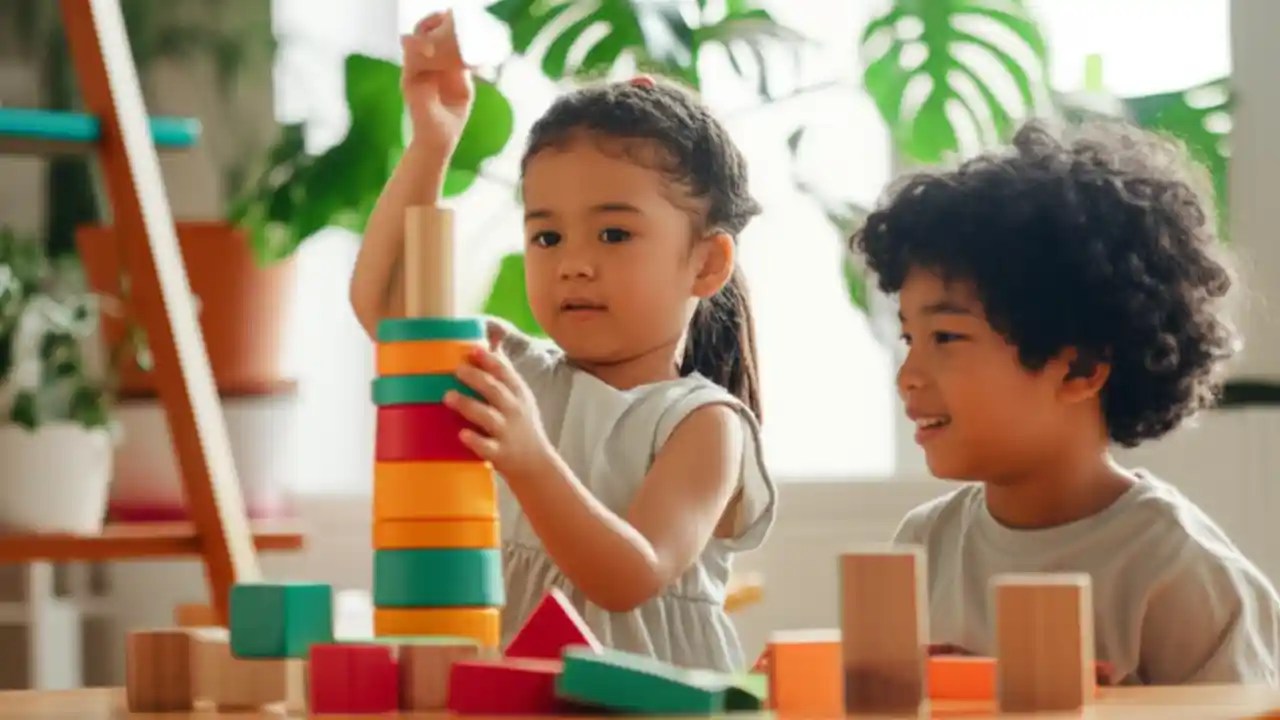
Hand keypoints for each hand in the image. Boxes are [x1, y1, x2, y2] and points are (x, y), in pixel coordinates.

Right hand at [400, 13, 472, 153]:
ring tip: (436, 22)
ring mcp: (415, 72)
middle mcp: (425, 66)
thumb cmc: (451, 116)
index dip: (443, 25)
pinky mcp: (408, 81)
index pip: (438, 39)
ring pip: (415, 43)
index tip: (451, 15)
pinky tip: (426, 44)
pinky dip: (416, 49)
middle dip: (433, 22)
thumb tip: (466, 50)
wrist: (439, 139)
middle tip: (444, 15)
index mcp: (439, 66)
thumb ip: (461, 69)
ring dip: (425, 30)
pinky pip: (410, 59)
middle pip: (424, 35)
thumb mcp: (462, 88)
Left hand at [446, 347, 552, 480]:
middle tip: (457, 370)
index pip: (504, 373)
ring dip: (468, 405)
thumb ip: (503, 374)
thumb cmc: (522, 426)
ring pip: (487, 416)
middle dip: (476, 378)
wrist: (536, 464)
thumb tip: (487, 344)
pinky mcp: (500, 454)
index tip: (473, 349)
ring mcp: (507, 433)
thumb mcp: (520, 397)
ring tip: (448, 396)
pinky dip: (474, 440)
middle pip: (494, 390)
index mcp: (518, 394)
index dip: (489, 359)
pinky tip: (462, 434)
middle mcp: (514, 411)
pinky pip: (486, 446)